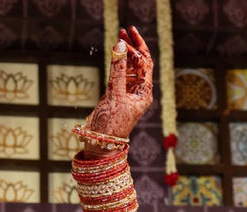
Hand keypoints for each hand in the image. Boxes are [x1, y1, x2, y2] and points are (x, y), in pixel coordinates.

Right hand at [81, 27, 152, 148]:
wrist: (101, 145)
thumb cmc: (111, 124)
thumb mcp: (114, 94)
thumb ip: (117, 70)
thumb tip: (120, 46)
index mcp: (145, 92)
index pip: (145, 63)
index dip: (139, 46)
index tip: (130, 34)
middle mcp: (138, 92)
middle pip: (138, 64)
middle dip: (132, 47)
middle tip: (123, 31)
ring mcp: (127, 94)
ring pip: (128, 69)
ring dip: (124, 54)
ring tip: (118, 39)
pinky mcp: (116, 96)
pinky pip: (118, 76)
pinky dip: (116, 64)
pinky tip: (114, 54)